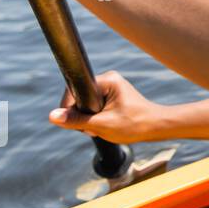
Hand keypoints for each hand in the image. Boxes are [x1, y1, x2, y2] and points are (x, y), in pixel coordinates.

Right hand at [49, 71, 164, 143]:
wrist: (156, 127)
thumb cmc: (134, 124)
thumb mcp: (101, 125)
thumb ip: (76, 120)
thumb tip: (52, 116)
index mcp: (107, 80)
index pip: (75, 89)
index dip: (70, 107)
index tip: (75, 122)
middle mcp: (108, 79)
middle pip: (80, 97)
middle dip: (82, 116)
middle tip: (94, 128)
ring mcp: (110, 87)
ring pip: (86, 104)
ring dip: (89, 118)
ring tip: (102, 128)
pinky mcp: (112, 95)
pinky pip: (94, 106)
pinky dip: (95, 118)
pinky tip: (104, 126)